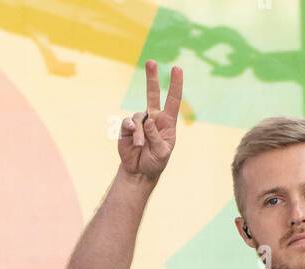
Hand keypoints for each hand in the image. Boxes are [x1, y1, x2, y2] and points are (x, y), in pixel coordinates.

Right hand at [118, 60, 182, 181]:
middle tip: (151, 62)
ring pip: (138, 117)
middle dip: (152, 78)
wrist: (139, 171)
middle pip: (152, 94)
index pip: (173, 101)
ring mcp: (140, 121)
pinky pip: (128, 123)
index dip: (175, 85)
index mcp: (167, 123)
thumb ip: (156, 137)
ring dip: (139, 133)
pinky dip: (131, 131)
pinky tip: (133, 139)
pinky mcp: (127, 126)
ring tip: (140, 145)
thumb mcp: (161, 153)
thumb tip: (148, 120)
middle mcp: (154, 118)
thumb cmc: (155, 162)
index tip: (177, 69)